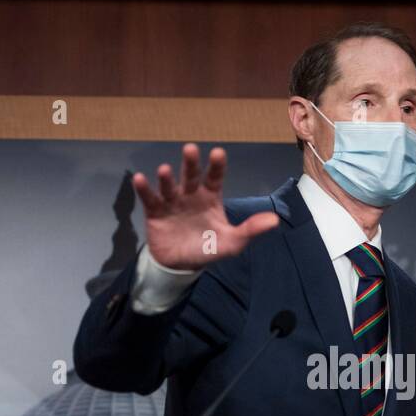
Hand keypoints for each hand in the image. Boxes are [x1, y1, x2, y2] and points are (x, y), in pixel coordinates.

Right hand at [133, 143, 279, 270]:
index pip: (214, 178)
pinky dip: (144, 189)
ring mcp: (172, 202)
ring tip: (163, 169)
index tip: (217, 153)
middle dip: (190, 164)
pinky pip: (150, 199)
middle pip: (191, 176)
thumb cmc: (208, 247)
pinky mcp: (155, 212)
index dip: (216, 166)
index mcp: (210, 197)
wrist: (182, 265)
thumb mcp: (233, 242)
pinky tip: (140, 179)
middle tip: (190, 149)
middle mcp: (191, 195)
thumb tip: (275, 220)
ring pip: (170, 186)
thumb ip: (251, 230)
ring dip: (166, 178)